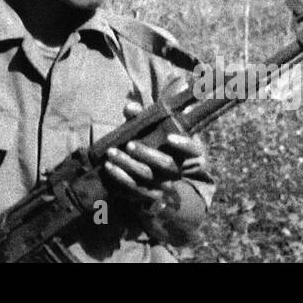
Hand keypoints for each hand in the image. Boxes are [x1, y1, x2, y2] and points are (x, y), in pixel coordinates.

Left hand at [101, 102, 209, 237]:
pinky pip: (136, 189)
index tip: (169, 137)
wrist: (140, 165)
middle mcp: (177, 170)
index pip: (194, 150)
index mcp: (183, 152)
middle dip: (147, 154)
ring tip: (111, 153)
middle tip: (129, 145)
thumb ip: (139, 114)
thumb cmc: (147, 138)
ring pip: (149, 177)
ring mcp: (164, 184)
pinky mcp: (150, 194)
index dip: (184, 144)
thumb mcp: (145, 125)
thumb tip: (130, 108)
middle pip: (166, 164)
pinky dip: (121, 177)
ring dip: (128, 165)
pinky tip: (109, 167)